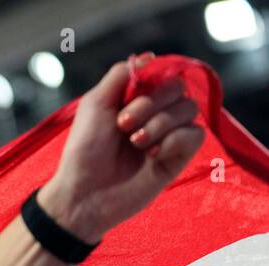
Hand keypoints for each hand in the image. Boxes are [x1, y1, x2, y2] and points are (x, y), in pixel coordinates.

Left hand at [39, 53, 205, 243]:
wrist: (84, 193)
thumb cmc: (84, 151)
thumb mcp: (95, 104)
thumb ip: (121, 75)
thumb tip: (150, 57)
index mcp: (136, 100)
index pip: (162, 74)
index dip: (150, 82)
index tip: (127, 99)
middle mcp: (155, 115)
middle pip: (178, 88)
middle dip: (150, 104)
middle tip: (123, 126)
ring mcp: (168, 136)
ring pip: (189, 109)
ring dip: (159, 124)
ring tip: (135, 143)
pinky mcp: (178, 157)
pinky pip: (196, 134)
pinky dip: (174, 140)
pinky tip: (153, 155)